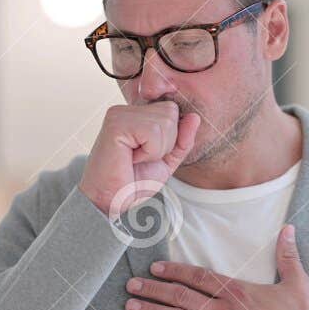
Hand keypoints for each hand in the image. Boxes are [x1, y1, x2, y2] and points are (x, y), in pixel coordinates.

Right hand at [79, 102, 201, 216]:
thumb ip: (183, 139)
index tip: (151, 153)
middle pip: (171, 112)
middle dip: (166, 142)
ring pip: (165, 122)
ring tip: (136, 159)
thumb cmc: (134, 181)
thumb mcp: (168, 159)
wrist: (114, 200)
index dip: (172, 136)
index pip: (172, 109)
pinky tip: (131, 158)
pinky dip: (150, 152)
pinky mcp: (116, 124)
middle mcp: (126, 110)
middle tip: (143, 158)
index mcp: (136, 114)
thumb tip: (195, 117)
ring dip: (157, 150)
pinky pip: (154, 132)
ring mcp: (119, 114)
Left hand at [125, 226, 308, 309]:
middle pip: (182, 296)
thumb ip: (288, 257)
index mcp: (239, 293)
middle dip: (154, 289)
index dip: (176, 270)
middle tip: (132, 285)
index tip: (157, 267)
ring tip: (130, 306)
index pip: (200, 277)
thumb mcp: (299, 285)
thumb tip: (288, 229)